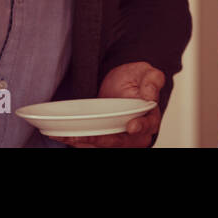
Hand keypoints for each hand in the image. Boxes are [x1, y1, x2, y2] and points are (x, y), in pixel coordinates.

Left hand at [50, 62, 164, 147]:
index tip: (131, 126)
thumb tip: (150, 94)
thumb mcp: (146, 72)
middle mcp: (136, 133)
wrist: (122, 83)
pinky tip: (64, 136)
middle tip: (81, 136)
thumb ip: (152, 80)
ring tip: (67, 136)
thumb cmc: (135, 79)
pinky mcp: (105, 138)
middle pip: (119, 141)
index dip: (139, 127)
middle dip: (100, 140)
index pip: (147, 125)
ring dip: (84, 142)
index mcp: (149, 117)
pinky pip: (92, 144)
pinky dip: (79, 141)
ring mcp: (119, 138)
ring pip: (103, 145)